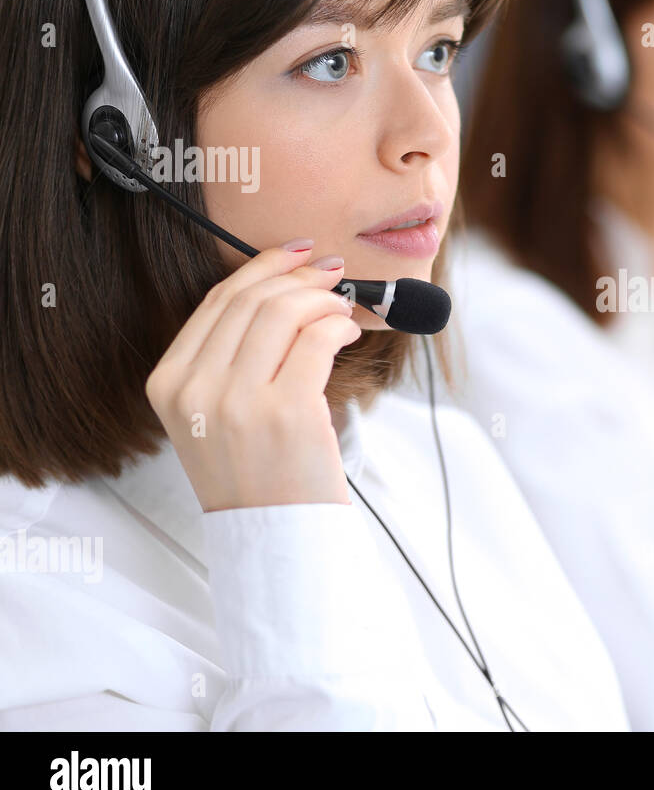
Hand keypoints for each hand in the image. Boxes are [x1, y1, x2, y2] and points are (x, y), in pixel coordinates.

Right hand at [145, 241, 360, 511]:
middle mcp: (196, 390)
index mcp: (168, 384)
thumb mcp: (213, 415)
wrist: (276, 536)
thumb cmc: (258, 473)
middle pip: (252, 301)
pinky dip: (339, 325)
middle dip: (300, 276)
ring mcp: (239, 402)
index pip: (217, 303)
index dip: (262, 268)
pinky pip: (317, 340)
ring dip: (323, 299)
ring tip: (343, 308)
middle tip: (331, 274)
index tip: (296, 253)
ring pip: (285, 313)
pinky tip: (348, 332)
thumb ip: (227, 358)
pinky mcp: (288, 413)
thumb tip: (282, 288)